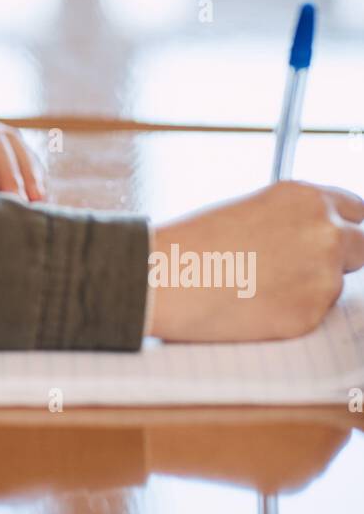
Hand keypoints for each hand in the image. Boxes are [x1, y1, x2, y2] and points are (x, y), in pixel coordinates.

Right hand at [147, 180, 363, 341]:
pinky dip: (291, 314)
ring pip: (335, 285)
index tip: (338, 238)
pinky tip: (255, 305)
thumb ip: (293, 220)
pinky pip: (314, 315)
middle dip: (338, 259)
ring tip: (258, 287)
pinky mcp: (312, 313)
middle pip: (360, 248)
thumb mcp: (252, 210)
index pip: (357, 211)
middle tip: (299, 269)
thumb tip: (311, 239)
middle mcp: (324, 230)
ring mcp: (323, 274)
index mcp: (307, 197)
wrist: (168, 278)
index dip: (345, 227)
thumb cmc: (196, 244)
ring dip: (310, 289)